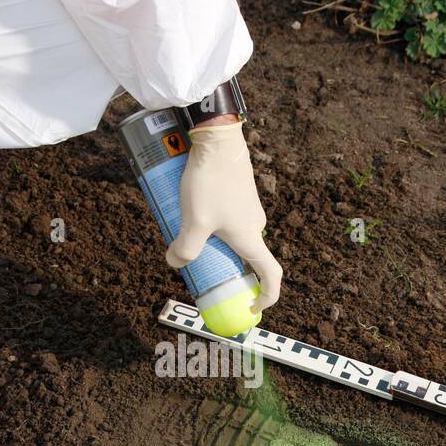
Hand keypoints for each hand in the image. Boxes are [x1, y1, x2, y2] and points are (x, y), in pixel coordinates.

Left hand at [166, 118, 281, 314]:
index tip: (250, 308)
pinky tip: (190, 216)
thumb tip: (174, 262)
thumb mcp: (193, 220)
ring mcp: (248, 208)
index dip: (266, 297)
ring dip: (215, 246)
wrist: (218, 137)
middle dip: (227, 272)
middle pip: (247, 259)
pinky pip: (227, 220)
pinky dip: (213, 227)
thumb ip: (184, 248)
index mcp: (251, 238)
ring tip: (188, 242)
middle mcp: (255, 226)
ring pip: (234, 238)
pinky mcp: (238, 194)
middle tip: (203, 275)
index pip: (271, 276)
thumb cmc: (210, 181)